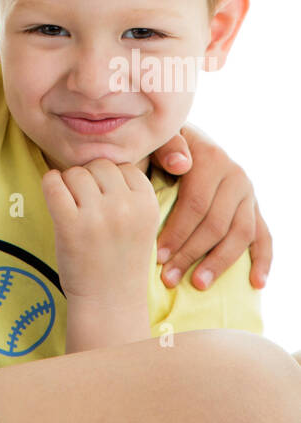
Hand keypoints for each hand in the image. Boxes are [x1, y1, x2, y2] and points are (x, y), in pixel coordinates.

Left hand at [43, 160, 159, 350]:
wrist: (109, 304)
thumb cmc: (120, 260)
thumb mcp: (140, 222)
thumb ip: (129, 191)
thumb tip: (102, 149)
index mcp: (147, 203)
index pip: (123, 165)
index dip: (110, 181)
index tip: (108, 203)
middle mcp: (125, 206)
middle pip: (98, 165)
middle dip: (89, 181)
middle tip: (88, 209)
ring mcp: (97, 216)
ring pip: (75, 173)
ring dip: (70, 186)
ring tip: (75, 212)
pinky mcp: (70, 225)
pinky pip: (53, 183)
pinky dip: (50, 186)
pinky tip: (56, 201)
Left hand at [153, 124, 270, 291]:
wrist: (183, 138)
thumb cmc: (163, 145)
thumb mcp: (160, 139)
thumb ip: (167, 146)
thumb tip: (181, 165)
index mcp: (211, 159)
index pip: (196, 204)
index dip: (177, 232)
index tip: (158, 256)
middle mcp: (234, 175)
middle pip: (216, 223)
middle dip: (191, 254)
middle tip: (169, 278)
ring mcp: (248, 193)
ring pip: (240, 234)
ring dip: (219, 263)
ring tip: (198, 285)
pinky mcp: (254, 207)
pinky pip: (264, 235)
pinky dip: (263, 260)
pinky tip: (256, 284)